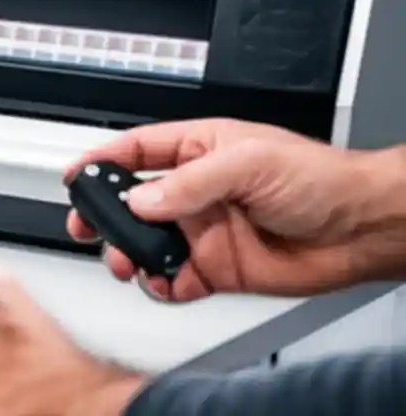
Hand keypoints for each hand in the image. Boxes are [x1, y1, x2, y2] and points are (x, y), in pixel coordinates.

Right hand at [64, 118, 405, 301]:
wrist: (360, 230)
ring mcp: (203, 230)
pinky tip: (164, 282)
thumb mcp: (248, 163)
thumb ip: (189, 183)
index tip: (75, 174)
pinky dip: (160, 285)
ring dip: (129, 253)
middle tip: (86, 226)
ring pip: (146, 243)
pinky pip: (173, 279)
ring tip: (127, 260)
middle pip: (132, 201)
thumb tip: (142, 199)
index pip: (137, 150)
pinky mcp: (215, 267)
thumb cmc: (319, 179)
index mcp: (199, 150)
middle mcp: (196, 191)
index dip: (102, 160)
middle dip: (103, 214)